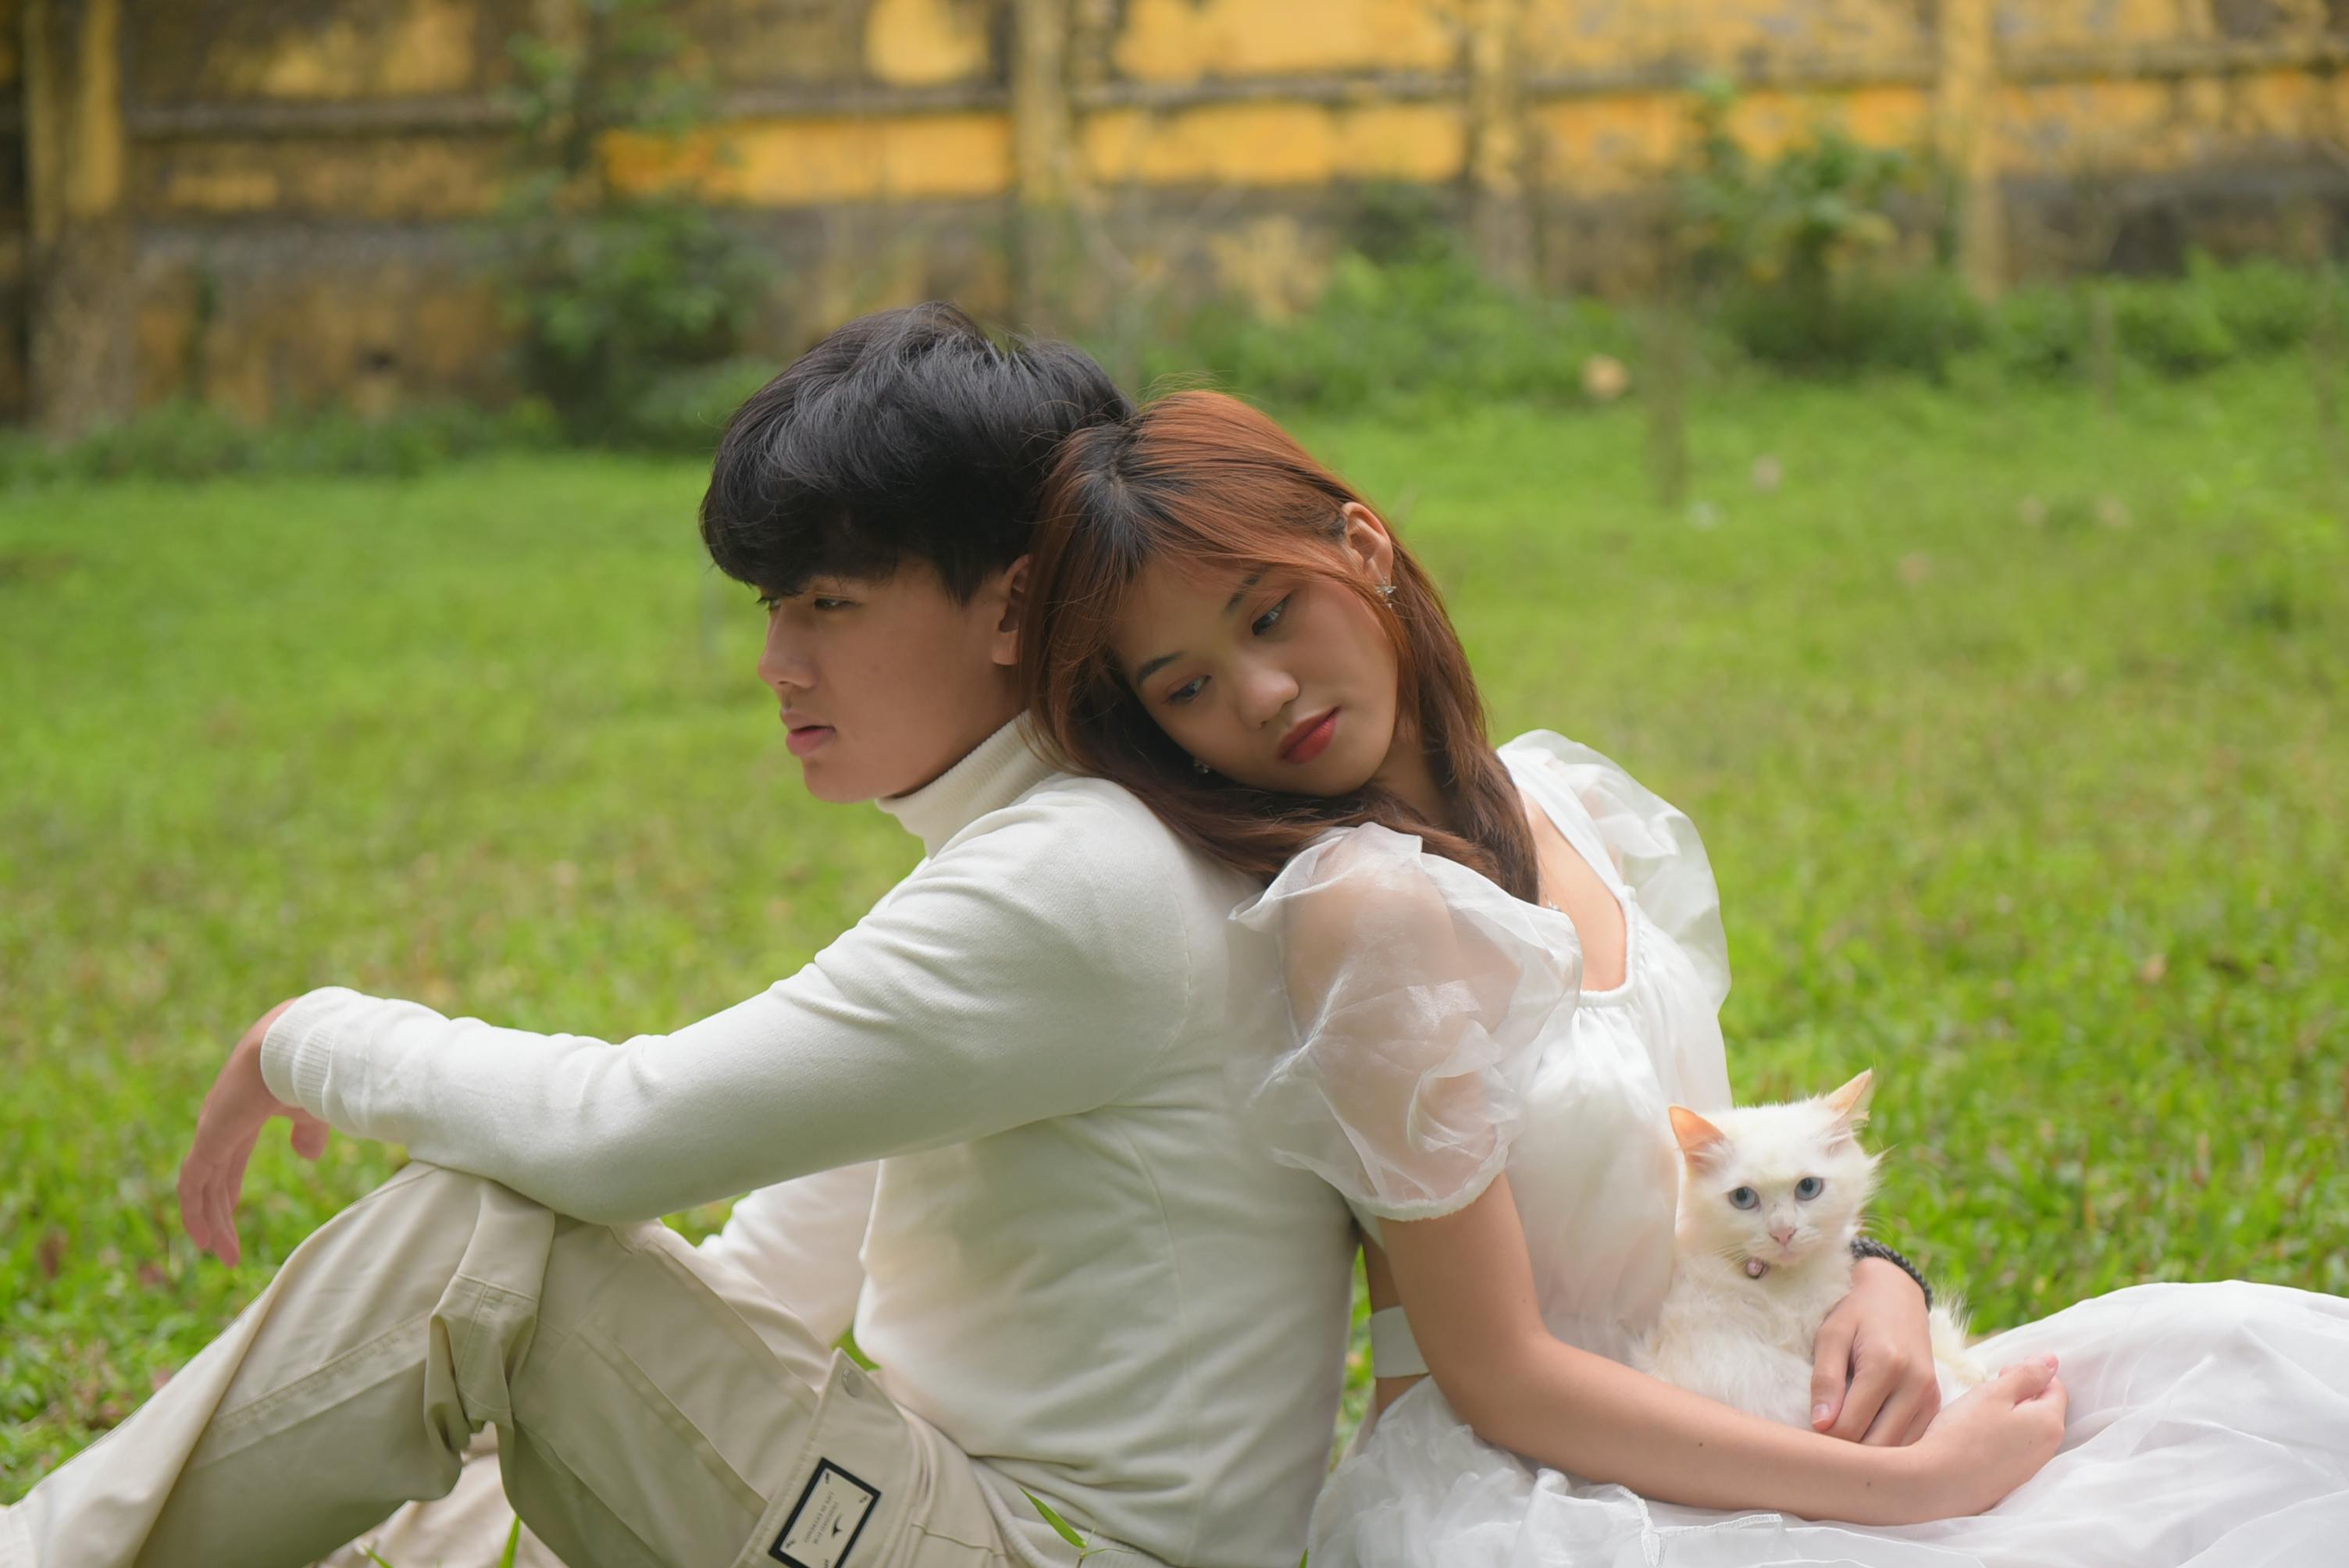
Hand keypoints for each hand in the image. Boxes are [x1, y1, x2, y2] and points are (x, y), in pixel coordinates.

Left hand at [178, 998, 331, 1266]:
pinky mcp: (208, 1140)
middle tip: (227, 1248)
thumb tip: (307, 1156)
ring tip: (224, 1256)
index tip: (232, 1215)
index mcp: (246, 1109)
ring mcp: (211, 1128)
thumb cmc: (314, 1069)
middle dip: (219, 1212)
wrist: (300, 1045)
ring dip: (212, 1222)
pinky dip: (195, 1213)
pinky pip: (192, 1186)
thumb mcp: (314, 1109)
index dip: (229, 1187)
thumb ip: (308, 1132)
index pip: (230, 1156)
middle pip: (214, 1175)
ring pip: (202, 1186)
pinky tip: (204, 1239)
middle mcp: (221, 1119)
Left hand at [1811, 1256, 1938, 1444]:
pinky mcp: (1936, 1405)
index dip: (1824, 1439)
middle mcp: (1915, 1384)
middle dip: (1847, 1454)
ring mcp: (1930, 1397)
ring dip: (1869, 1455)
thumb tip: (1820, 1426)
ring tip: (1843, 1443)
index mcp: (1885, 1364)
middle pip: (1877, 1446)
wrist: (1897, 1296)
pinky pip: (1912, 1443)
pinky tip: (1868, 1437)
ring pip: (1898, 1451)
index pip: (1850, 1426)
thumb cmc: (1856, 1314)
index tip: (1807, 1436)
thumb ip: (1825, 1379)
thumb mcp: (1831, 1336)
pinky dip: (1889, 1448)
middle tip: (1822, 1448)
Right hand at [1899, 1355, 2066, 1519]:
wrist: (1937, 1482)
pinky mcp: (2012, 1481)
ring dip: (2010, 1416)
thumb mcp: (1994, 1392)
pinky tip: (1976, 1437)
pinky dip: (2001, 1438)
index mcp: (2050, 1423)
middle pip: (2043, 1410)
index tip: (2001, 1374)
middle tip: (1987, 1392)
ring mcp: (2031, 1469)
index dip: (2029, 1374)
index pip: (2055, 1387)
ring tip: (1978, 1414)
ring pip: (2028, 1430)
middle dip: (2020, 1395)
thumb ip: (2027, 1374)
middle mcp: (2049, 1449)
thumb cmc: (1965, 1431)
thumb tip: (2052, 1360)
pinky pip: (2015, 1450)